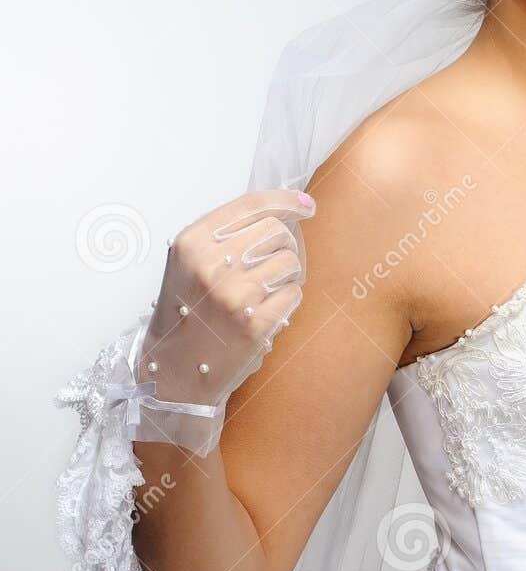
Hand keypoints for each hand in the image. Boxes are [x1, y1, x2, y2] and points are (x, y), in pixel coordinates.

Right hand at [138, 188, 314, 407]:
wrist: (175, 370)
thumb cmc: (187, 312)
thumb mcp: (189, 263)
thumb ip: (226, 236)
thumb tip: (285, 211)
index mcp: (193, 242)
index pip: (252, 204)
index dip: (285, 200)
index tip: (305, 206)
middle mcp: (212, 264)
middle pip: (277, 231)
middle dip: (284, 245)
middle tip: (273, 264)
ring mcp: (234, 295)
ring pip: (290, 262)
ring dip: (286, 275)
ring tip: (264, 291)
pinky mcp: (255, 324)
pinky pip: (294, 294)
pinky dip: (287, 300)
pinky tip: (266, 311)